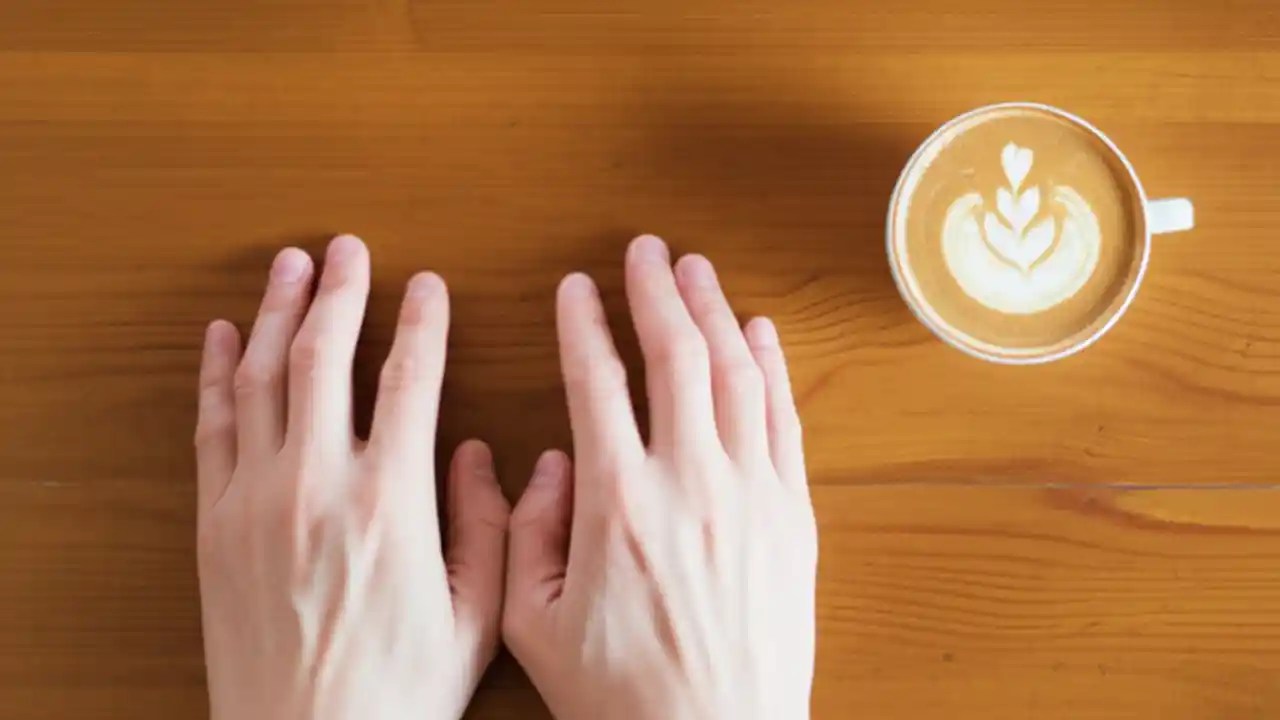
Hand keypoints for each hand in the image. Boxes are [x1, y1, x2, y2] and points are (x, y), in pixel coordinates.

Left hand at [194, 235, 508, 719]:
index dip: (422, 324)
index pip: (411, 381)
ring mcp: (256, 499)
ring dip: (278, 313)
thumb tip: (476, 451)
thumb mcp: (476, 618)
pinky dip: (217, 374)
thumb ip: (486, 526)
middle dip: (341, 292)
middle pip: (326, 358)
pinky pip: (212, 427)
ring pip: (264, 378)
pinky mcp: (214, 523)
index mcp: (392, 503)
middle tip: (348, 249)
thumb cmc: (395, 693)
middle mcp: (318, 485)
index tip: (428, 287)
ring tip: (290, 265)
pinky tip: (226, 336)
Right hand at [503, 235, 817, 719]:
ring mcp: (752, 494)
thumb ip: (527, 533)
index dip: (582, 325)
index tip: (574, 288)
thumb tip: (550, 464)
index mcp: (616, 503)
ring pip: (735, 374)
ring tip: (696, 270)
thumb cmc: (619, 696)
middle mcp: (689, 481)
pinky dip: (771, 366)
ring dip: (714, 312)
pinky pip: (784, 420)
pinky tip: (758, 332)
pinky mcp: (794, 516)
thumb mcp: (531, 624)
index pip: (595, 382)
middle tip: (645, 250)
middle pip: (675, 356)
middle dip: (655, 292)